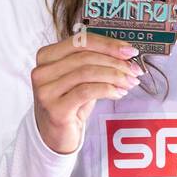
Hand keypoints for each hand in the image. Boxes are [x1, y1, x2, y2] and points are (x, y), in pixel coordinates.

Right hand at [31, 30, 142, 153]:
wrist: (57, 134)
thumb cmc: (71, 103)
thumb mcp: (80, 78)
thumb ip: (95, 62)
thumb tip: (126, 53)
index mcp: (46, 56)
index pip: (80, 42)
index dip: (108, 44)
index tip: (130, 51)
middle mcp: (42, 71)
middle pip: (85, 57)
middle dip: (115, 62)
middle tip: (134, 70)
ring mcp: (46, 90)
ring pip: (87, 73)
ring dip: (114, 76)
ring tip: (130, 82)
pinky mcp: (55, 108)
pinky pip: (87, 91)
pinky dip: (107, 89)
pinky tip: (119, 93)